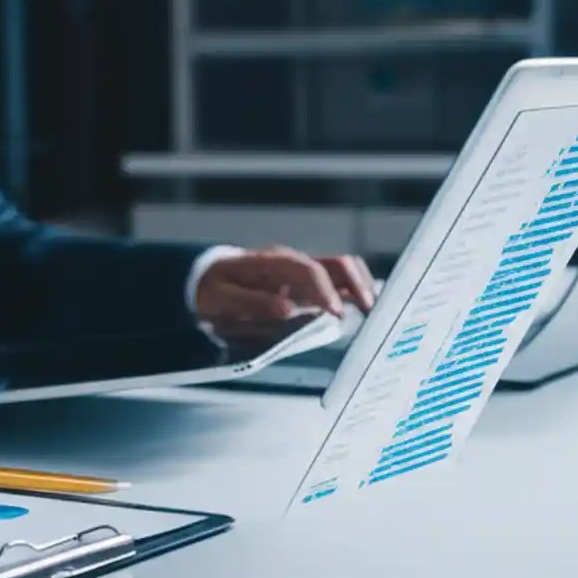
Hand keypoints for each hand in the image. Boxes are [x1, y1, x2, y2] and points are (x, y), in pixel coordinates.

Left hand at [194, 247, 375, 328]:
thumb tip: (287, 309)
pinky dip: (353, 295)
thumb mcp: (221, 299)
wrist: (204, 281)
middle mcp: (292, 264)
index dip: (325, 290)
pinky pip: (336, 284)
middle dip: (357, 285)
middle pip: (337, 264)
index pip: (308, 270)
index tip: (336, 313)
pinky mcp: (306, 285)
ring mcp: (302, 273)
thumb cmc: (212, 290)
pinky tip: (362, 312)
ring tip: (372, 313)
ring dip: (360, 289)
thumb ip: (252, 303)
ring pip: (343, 272)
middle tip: (369, 310)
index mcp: (271, 263)